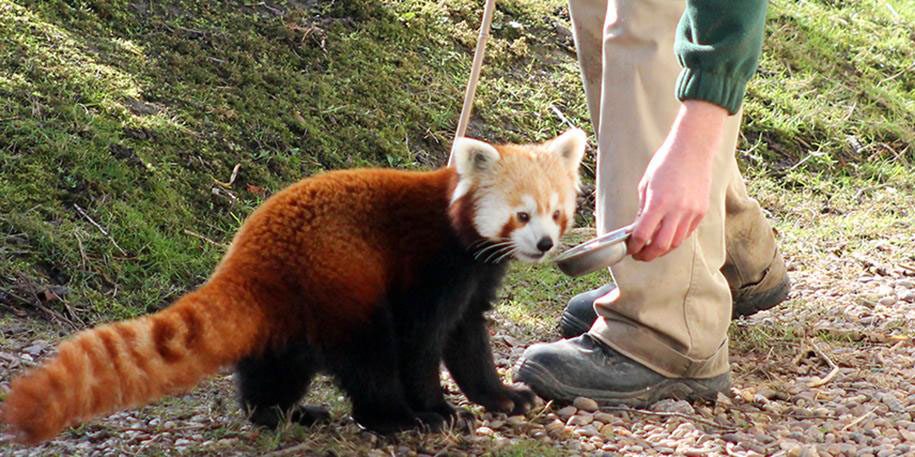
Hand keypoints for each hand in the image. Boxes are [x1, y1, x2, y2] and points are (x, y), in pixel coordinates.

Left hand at [627, 101, 727, 260]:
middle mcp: (676, 210)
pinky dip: (676, 238)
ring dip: (663, 249)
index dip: (634, 247)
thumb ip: (643, 209)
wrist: (692, 149)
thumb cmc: (665, 163)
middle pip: (661, 246)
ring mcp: (691, 212)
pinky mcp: (701, 211)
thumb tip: (638, 228)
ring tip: (653, 248)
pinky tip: (668, 236)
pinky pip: (687, 232)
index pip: (643, 235)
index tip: (630, 249)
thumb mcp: (646, 185)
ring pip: (676, 243)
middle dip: (648, 255)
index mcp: (658, 203)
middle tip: (640, 255)